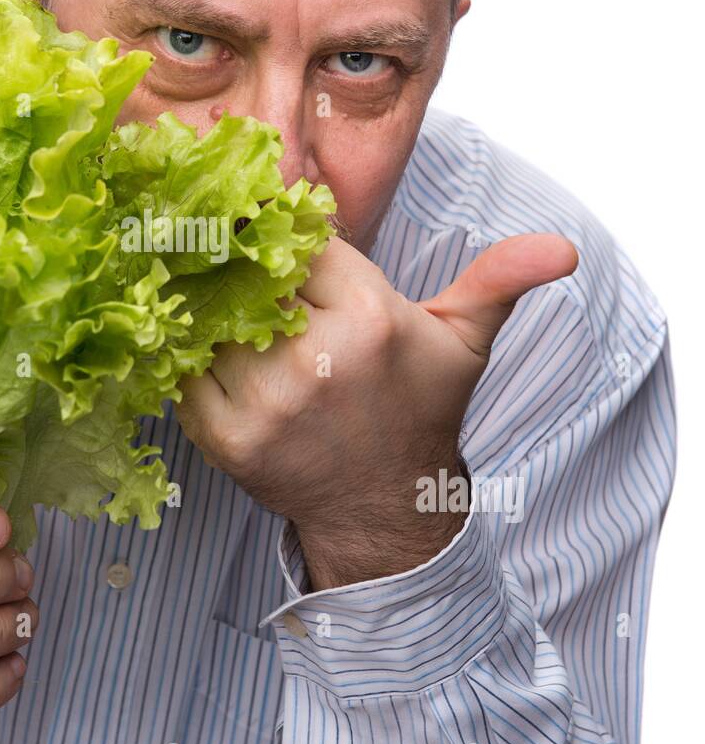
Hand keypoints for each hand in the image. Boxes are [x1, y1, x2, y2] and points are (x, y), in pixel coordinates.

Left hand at [177, 233, 577, 587]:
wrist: (386, 506)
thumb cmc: (418, 410)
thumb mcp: (462, 342)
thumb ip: (497, 281)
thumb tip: (559, 247)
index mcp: (370, 318)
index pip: (298, 241)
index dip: (284, 237)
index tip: (277, 240)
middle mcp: (317, 358)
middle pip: (245, 275)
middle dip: (240, 269)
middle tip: (232, 265)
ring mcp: (268, 402)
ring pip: (207, 321)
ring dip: (208, 314)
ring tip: (220, 311)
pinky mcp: (229, 438)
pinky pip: (183, 373)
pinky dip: (191, 362)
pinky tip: (212, 358)